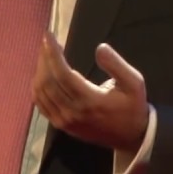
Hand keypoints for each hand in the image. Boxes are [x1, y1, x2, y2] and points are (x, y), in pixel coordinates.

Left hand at [33, 32, 149, 153]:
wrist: (131, 137)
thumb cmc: (132, 107)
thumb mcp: (134, 83)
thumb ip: (117, 65)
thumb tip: (100, 48)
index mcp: (90, 100)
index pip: (63, 74)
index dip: (53, 53)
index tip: (49, 36)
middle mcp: (73, 112)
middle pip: (48, 82)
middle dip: (44, 58)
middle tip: (47, 42)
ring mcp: (65, 121)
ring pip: (41, 93)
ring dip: (40, 71)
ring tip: (45, 54)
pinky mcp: (61, 126)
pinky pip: (41, 105)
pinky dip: (38, 88)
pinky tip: (43, 74)